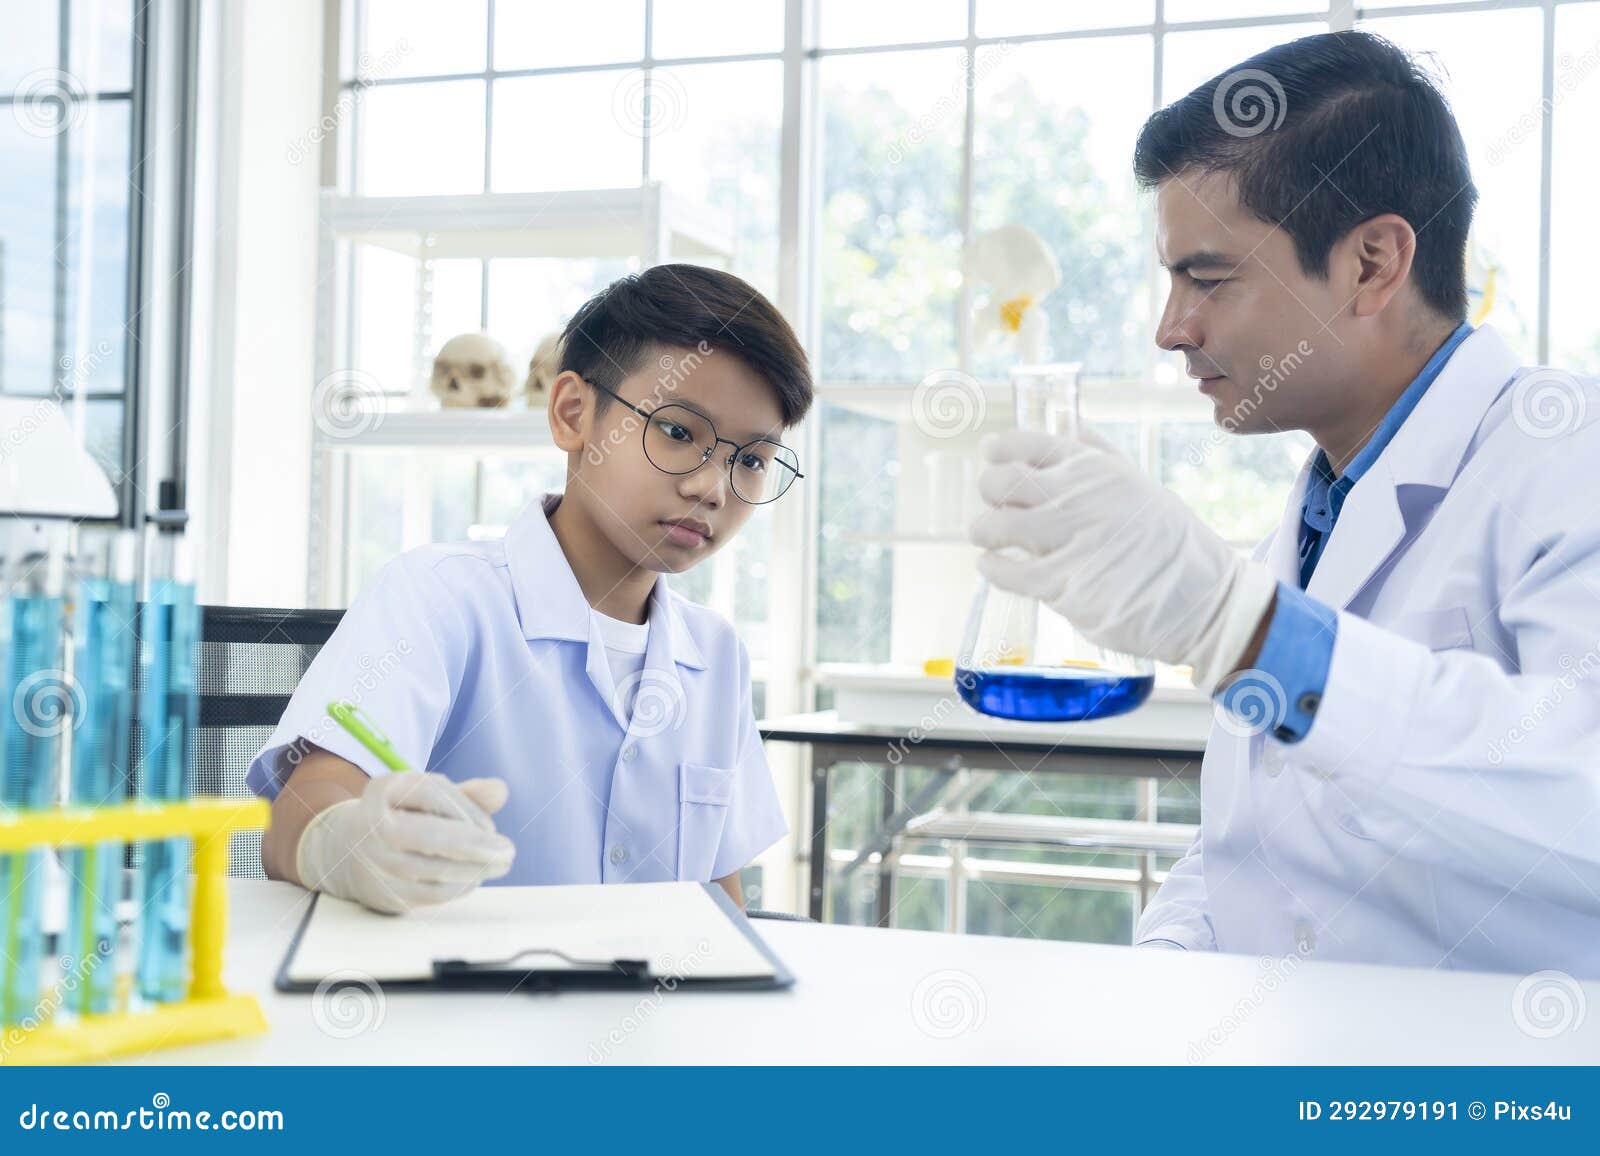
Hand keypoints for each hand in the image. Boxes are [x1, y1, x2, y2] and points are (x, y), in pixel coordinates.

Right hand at [295, 771, 515, 914]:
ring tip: (499, 864)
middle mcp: (373, 823)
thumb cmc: (404, 816)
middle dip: (475, 845)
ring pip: (431, 870)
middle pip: (428, 835)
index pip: (432, 793)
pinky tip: (476, 879)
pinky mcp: (383, 892)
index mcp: (384, 788)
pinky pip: (428, 895)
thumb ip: (467, 794)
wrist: (348, 850)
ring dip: (474, 870)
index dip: (468, 810)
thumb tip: (500, 791)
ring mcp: (374, 861)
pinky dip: (459, 888)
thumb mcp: (430, 797)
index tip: (492, 827)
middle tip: (508, 852)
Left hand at [969, 429, 1276, 693]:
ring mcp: (1070, 538)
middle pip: (1002, 481)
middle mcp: (1079, 496)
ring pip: (995, 524)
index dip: (1000, 450)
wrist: (1205, 601)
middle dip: (988, 491)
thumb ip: (1100, 455)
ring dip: (983, 531)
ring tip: (988, 538)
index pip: (1027, 444)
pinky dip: (991, 567)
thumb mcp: (1140, 486)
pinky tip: (993, 565)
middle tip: (993, 505)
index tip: (991, 457)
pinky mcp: (1063, 582)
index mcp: (1096, 469)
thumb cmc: (1171, 545)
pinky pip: (1006, 570)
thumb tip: (1069, 423)